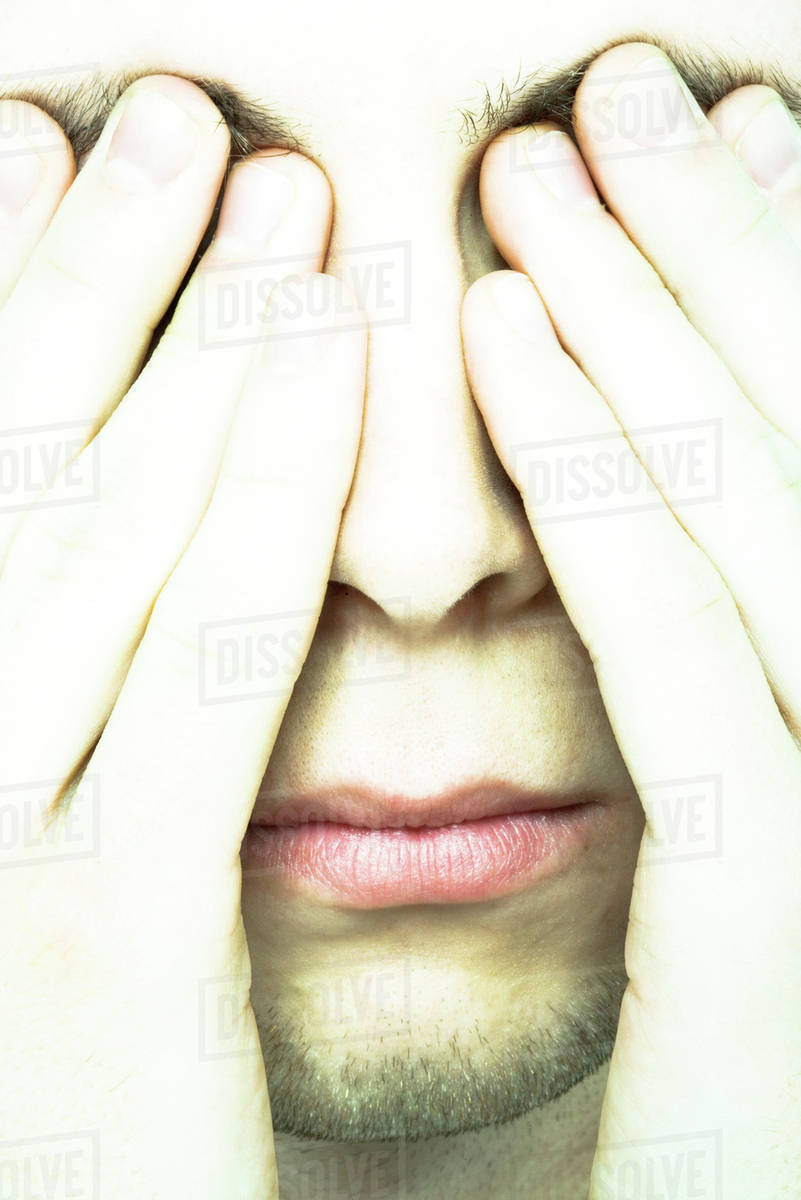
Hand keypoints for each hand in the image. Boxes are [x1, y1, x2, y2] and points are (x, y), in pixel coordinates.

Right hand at [0, 76, 364, 1196]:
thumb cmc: (61, 1092)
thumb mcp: (41, 855)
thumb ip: (76, 693)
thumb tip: (119, 521)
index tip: (38, 149)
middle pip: (7, 458)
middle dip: (79, 270)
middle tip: (160, 121)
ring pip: (96, 526)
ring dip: (179, 335)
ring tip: (253, 181)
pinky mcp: (101, 939)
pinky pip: (202, 662)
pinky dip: (261, 487)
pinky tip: (329, 353)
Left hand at [461, 40, 800, 1197]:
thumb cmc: (745, 1109)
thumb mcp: (759, 869)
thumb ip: (732, 685)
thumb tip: (665, 509)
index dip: (772, 288)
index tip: (687, 155)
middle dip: (725, 258)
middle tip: (622, 99)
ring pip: (771, 538)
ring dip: (656, 328)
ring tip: (544, 171)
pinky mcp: (793, 974)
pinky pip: (700, 692)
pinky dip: (608, 504)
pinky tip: (507, 350)